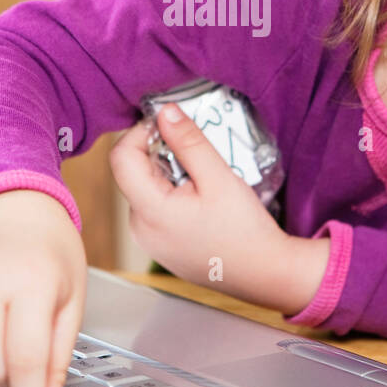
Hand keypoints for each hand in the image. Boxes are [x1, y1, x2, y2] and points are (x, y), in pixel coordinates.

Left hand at [109, 102, 297, 305]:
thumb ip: (188, 141)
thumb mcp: (219, 177)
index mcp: (149, 212)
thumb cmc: (246, 232)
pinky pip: (155, 209)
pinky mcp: (160, 246)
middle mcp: (140, 229)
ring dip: (168, 174)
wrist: (265, 274)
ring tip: (203, 180)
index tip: (168, 125)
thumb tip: (164, 112)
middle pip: (132, 173)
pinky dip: (172, 194)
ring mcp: (148, 241)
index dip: (140, 132)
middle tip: (195, 153)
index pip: (121, 157)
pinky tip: (201, 201)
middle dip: (159, 154)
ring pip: (145, 189)